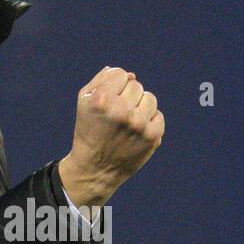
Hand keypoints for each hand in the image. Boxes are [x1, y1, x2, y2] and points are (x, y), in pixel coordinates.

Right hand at [58, 66, 163, 208]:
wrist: (95, 169)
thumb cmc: (88, 130)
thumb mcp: (84, 101)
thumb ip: (103, 79)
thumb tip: (131, 75)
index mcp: (102, 99)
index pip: (120, 74)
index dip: (113, 86)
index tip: (106, 102)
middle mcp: (121, 111)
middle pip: (135, 85)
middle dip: (126, 97)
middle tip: (115, 116)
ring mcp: (139, 124)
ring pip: (149, 98)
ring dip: (139, 107)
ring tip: (127, 122)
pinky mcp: (153, 136)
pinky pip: (158, 115)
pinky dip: (148, 122)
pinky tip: (135, 132)